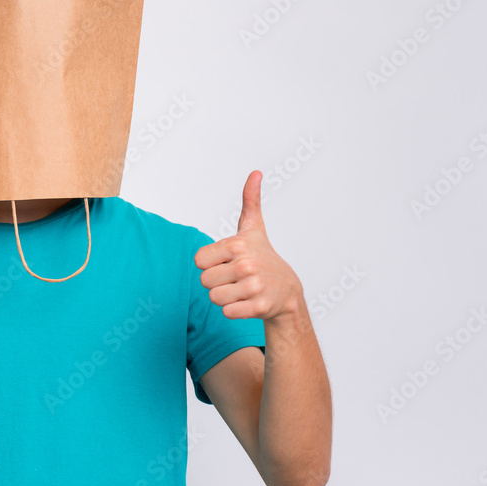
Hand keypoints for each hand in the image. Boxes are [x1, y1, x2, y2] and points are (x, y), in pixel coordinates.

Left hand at [194, 170, 301, 321]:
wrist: (288, 291)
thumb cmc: (264, 257)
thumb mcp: (254, 229)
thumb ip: (250, 201)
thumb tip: (255, 172)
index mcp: (238, 244)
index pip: (198, 261)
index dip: (211, 264)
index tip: (228, 261)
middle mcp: (246, 264)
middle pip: (204, 281)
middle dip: (217, 282)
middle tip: (236, 278)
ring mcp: (254, 286)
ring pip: (214, 298)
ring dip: (225, 297)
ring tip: (242, 290)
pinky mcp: (259, 307)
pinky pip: (227, 313)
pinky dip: (235, 311)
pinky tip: (248, 302)